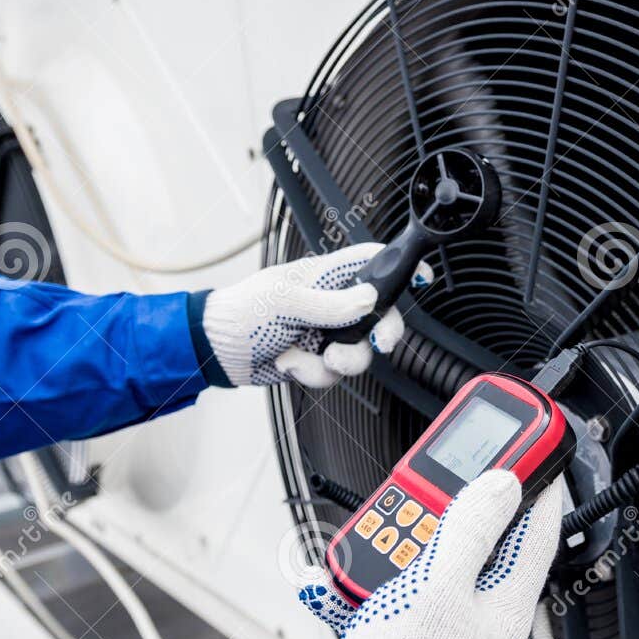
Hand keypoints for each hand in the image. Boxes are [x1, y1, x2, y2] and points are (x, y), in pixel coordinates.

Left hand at [197, 243, 431, 386]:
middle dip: (383, 334)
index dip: (402, 265)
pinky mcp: (317, 361)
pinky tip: (290, 362)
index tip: (423, 276)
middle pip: (381, 316)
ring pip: (360, 353)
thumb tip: (369, 300)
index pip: (373, 262)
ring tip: (310, 356)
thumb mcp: (284, 301)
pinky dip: (312, 374)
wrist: (216, 351)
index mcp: (326, 276)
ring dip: (337, 362)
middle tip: (379, 344)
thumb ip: (328, 303)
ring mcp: (327, 334)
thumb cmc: (241, 312)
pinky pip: (333, 376)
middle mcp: (333, 304)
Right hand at [303, 470, 564, 638]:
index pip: (538, 532)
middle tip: (436, 484)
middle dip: (454, 511)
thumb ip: (473, 528)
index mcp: (509, 606)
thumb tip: (504, 487)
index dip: (539, 485)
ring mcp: (453, 631)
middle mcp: (488, 619)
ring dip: (410, 542)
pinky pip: (409, 589)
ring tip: (385, 537)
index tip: (533, 449)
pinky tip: (361, 574)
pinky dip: (387, 573)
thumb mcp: (439, 583)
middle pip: (483, 542)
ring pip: (440, 563)